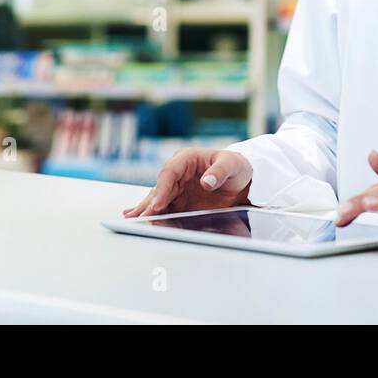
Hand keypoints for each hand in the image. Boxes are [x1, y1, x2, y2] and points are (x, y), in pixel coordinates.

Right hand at [121, 148, 252, 217]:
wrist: (244, 180)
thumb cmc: (237, 166)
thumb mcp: (232, 164)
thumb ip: (220, 171)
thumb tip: (207, 181)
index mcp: (187, 158)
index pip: (170, 172)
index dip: (163, 188)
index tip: (158, 203)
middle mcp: (178, 173)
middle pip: (160, 187)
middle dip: (150, 202)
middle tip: (142, 217)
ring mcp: (177, 188)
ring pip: (158, 199)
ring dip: (146, 209)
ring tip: (133, 219)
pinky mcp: (180, 202)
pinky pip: (164, 208)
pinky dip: (152, 214)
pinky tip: (138, 219)